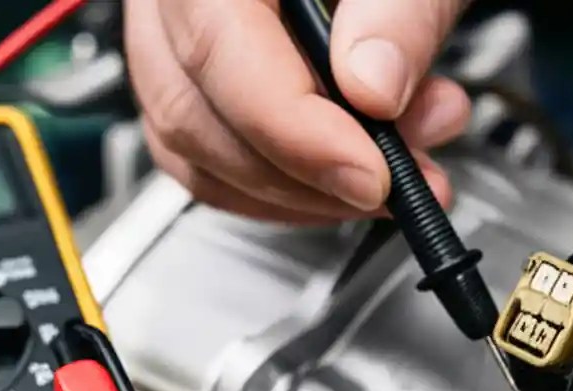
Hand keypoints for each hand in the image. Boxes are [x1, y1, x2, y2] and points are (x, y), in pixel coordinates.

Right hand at [123, 0, 471, 222]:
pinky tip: (356, 169)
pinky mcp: (195, 76)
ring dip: (305, 190)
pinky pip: (209, 159)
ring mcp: (170, 32)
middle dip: (309, 174)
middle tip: (401, 180)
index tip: (373, 175)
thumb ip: (401, 14)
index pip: (217, 46)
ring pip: (195, 148)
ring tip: (398, 164)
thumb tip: (374, 89)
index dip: (295, 130)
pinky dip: (287, 188)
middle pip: (194, 111)